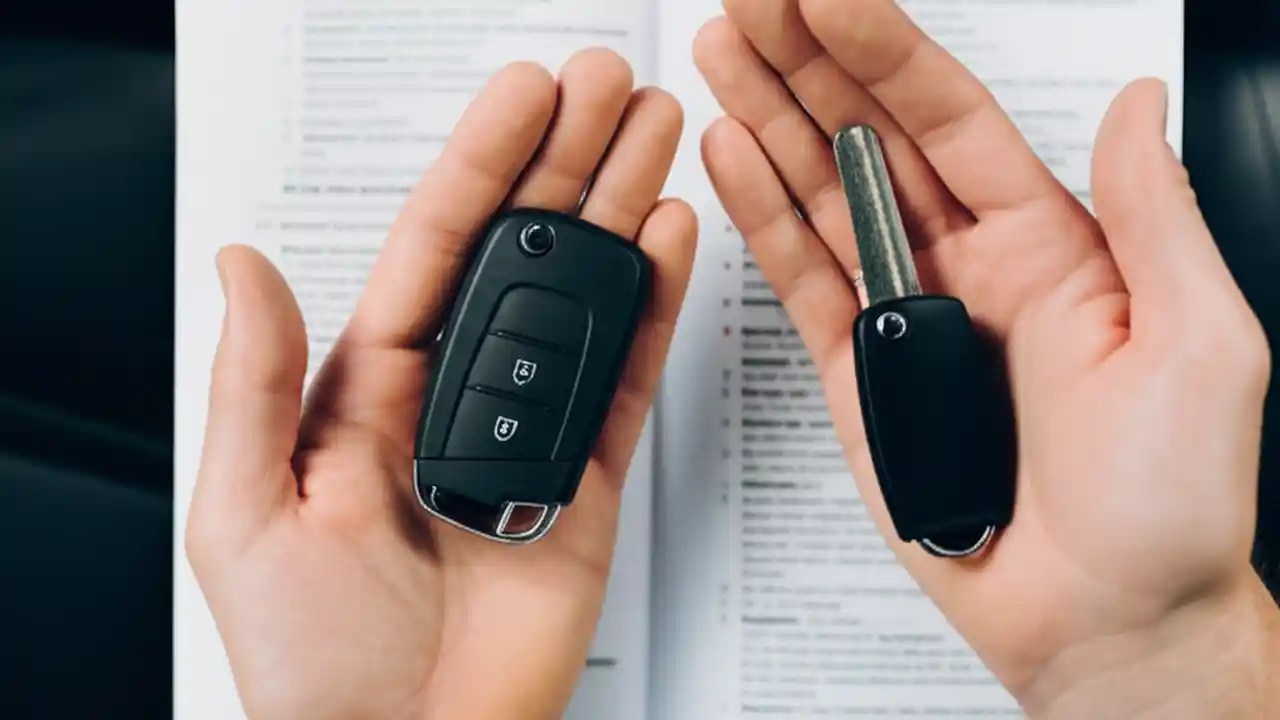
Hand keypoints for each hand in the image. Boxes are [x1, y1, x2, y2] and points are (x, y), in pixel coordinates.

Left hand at [185, 49, 695, 718]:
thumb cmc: (312, 662)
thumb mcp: (247, 514)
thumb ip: (258, 384)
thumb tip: (245, 266)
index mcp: (365, 391)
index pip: (433, 248)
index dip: (481, 163)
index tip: (525, 96)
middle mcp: (451, 397)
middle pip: (519, 252)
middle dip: (566, 160)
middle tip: (613, 87)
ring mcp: (525, 434)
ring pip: (581, 298)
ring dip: (617, 213)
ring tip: (656, 136)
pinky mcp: (584, 480)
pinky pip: (625, 381)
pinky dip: (653, 309)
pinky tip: (667, 243)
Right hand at [696, 1, 1278, 716]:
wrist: (1104, 620)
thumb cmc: (1167, 504)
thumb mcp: (1200, 344)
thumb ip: (1153, 218)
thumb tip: (1135, 108)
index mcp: (1052, 246)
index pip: (951, 119)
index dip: (885, 49)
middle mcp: (971, 268)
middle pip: (870, 139)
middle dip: (808, 63)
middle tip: (752, 2)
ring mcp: (906, 320)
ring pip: (822, 198)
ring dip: (770, 122)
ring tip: (722, 54)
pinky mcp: (857, 377)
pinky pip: (801, 285)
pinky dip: (761, 220)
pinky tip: (733, 160)